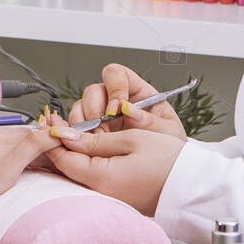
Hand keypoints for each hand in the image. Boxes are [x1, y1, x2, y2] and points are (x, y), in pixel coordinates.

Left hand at [38, 116, 185, 215]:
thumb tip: (66, 135)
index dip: (53, 137)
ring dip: (71, 151)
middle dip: (59, 143)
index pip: (63, 158)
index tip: (51, 119)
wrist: (192, 186)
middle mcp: (100, 193)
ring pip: (76, 172)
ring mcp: (107, 197)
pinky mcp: (114, 197)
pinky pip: (90, 178)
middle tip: (56, 121)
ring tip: (73, 130)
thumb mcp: (131, 139)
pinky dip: (83, 161)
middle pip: (66, 166)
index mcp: (102, 178)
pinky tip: (87, 147)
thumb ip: (95, 138)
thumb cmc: (169, 161)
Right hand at [64, 63, 186, 138]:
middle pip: (94, 90)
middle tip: (104, 132)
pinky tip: (88, 146)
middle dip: (96, 111)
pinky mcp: (90, 130)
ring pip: (80, 106)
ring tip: (98, 142)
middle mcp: (115, 100)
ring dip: (85, 124)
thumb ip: (149, 120)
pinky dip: (77, 135)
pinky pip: (75, 125)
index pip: (117, 75)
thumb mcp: (167, 132)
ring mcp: (100, 114)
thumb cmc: (168, 146)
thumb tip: (128, 110)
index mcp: (137, 92)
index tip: (116, 109)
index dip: (114, 88)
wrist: (162, 168)